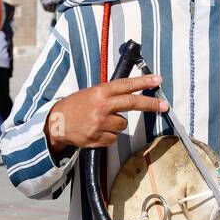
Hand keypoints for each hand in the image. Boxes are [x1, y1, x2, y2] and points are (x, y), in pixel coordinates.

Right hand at [44, 76, 168, 156]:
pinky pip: (114, 138)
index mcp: (99, 92)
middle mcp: (101, 107)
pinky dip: (108, 135)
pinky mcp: (98, 138)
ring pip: (122, 125)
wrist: (56, 124)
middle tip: (164, 106)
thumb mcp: (90, 93)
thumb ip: (109, 94)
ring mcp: (100, 123)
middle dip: (150, 104)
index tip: (158, 80)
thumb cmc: (75, 106)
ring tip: (100, 122)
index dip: (143, 82)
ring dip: (116, 124)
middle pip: (132, 103)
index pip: (125, 85)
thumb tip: (132, 93)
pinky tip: (96, 131)